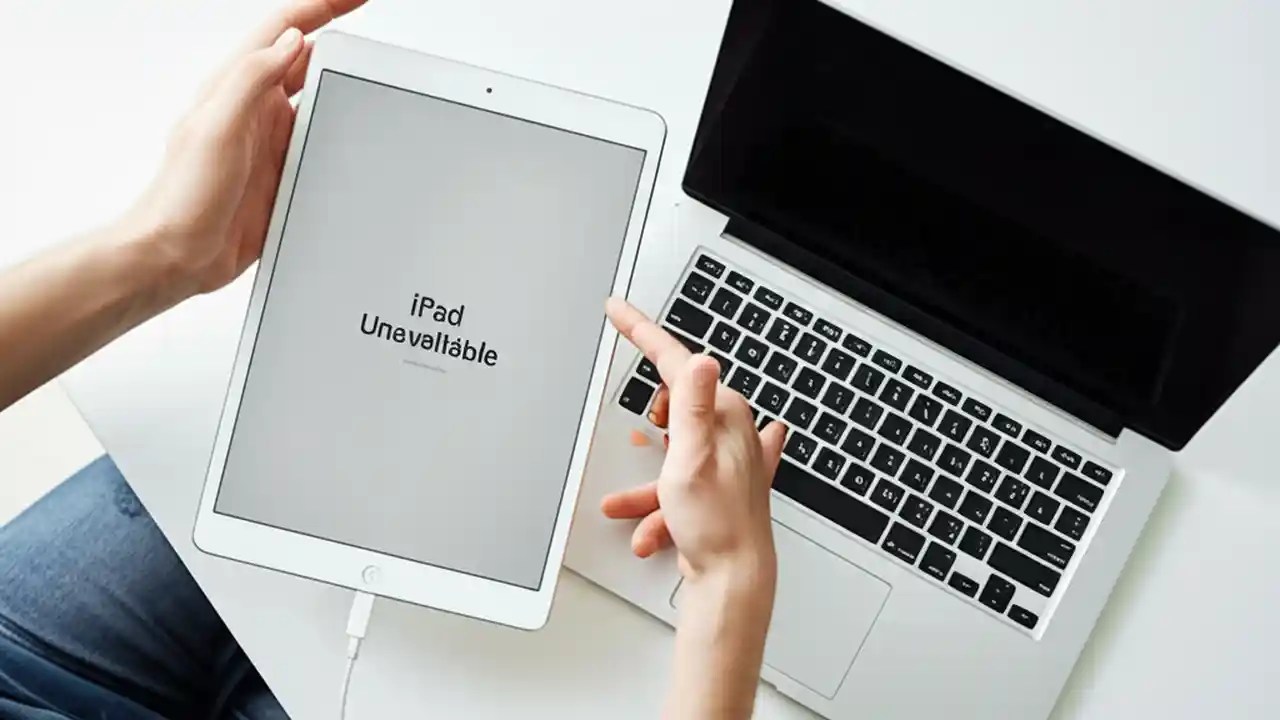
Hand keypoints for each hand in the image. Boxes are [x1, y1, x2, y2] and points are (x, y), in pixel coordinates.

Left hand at [124, 0, 367, 297]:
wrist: (179, 254)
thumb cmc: (184, 195)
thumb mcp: (216, 126)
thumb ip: (252, 79)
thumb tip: (291, 42)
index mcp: (239, 88)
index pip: (286, 30)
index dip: (322, 6)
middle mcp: (258, 109)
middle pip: (308, 59)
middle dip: (340, 38)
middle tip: (371, 33)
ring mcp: (273, 142)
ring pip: (319, 101)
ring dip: (346, 86)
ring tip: (377, 78)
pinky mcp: (285, 174)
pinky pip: (322, 144)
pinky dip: (344, 134)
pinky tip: (363, 138)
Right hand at [600, 298, 786, 583]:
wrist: (733, 577)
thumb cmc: (716, 522)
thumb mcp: (691, 458)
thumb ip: (692, 406)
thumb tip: (700, 360)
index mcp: (723, 413)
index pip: (675, 360)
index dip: (641, 331)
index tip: (616, 309)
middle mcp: (731, 429)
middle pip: (674, 405)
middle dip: (650, 426)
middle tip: (644, 439)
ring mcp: (728, 458)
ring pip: (672, 453)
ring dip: (648, 480)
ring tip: (630, 503)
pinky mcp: (721, 486)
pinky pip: (680, 484)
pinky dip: (661, 503)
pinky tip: (654, 522)